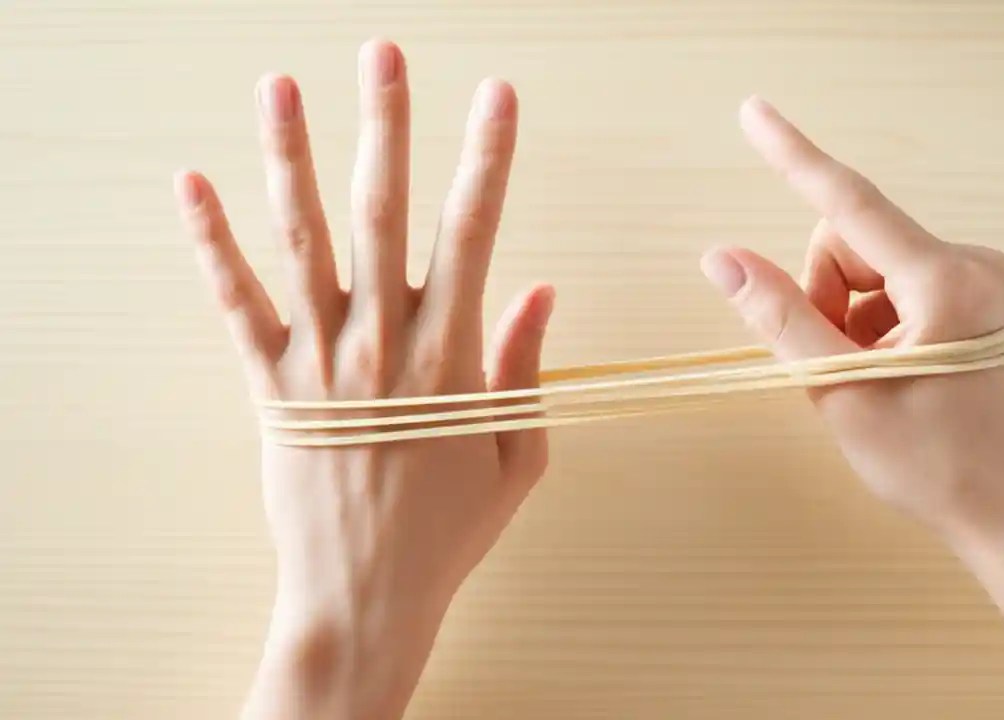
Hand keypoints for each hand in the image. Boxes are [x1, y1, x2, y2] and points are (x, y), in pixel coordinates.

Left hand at [173, 40, 553, 719]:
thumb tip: (540, 287)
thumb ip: (524, 366)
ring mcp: (318, 362)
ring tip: (280, 85)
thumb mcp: (516, 456)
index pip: (475, 234)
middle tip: (382, 52)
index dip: (488, 158)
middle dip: (386, 124)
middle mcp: (381, 343)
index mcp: (450, 356)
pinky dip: (211, 242)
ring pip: (302, 242)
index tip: (498, 96)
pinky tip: (193, 183)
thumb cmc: (449, 532)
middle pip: (383, 213)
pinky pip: (237, 303)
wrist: (365, 597)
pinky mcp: (269, 388)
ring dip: (289, 157)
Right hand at [701, 97, 1003, 538]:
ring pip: (873, 264)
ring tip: (870, 377)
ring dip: (850, 314)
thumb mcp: (843, 394)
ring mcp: (985, 279)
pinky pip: (901, 282)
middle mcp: (975, 264)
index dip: (794, 156)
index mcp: (947, 282)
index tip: (754, 112)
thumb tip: (722, 258)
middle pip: (854, 242)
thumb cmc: (936, 466)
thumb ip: (780, 318)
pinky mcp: (983, 297)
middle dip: (826, 294)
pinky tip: (894, 372)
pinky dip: (877, 320)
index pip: (851, 204)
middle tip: (836, 363)